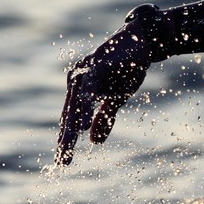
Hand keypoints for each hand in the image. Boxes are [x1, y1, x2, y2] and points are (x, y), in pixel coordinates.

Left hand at [56, 22, 151, 164]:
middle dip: (66, 139)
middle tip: (62, 162)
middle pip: (68, 115)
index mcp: (79, 90)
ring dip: (71, 126)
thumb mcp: (116, 99)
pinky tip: (80, 122)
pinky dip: (84, 105)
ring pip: (75, 104)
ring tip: (67, 146)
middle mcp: (76, 80)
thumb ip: (104, 119)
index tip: (63, 161)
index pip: (70, 119)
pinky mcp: (97, 65)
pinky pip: (88, 88)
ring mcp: (85, 72)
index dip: (67, 140)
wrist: (142, 42)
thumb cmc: (126, 68)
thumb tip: (94, 142)